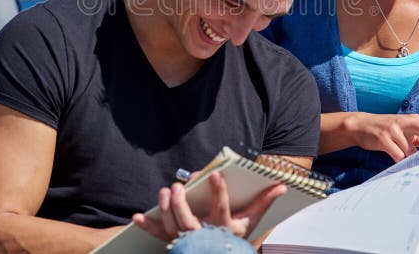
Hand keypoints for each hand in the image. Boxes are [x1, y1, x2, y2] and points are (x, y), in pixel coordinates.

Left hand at [132, 172, 285, 242]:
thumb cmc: (236, 237)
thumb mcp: (252, 220)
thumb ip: (265, 201)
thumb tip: (282, 185)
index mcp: (224, 228)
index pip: (221, 209)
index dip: (218, 192)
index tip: (215, 174)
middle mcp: (203, 236)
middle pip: (188, 221)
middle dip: (181, 203)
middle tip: (179, 186)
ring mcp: (187, 240)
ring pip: (172, 226)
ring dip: (165, 209)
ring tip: (166, 191)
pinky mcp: (174, 243)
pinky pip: (158, 235)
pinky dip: (147, 226)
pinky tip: (137, 216)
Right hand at [345, 112, 418, 161]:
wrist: (360, 125)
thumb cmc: (387, 130)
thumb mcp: (404, 131)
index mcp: (414, 120)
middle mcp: (405, 122)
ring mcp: (394, 129)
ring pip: (412, 149)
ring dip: (417, 160)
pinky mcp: (383, 138)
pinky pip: (397, 155)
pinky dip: (401, 163)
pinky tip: (403, 168)